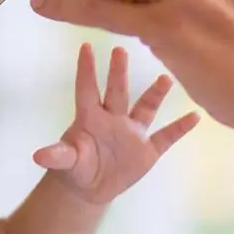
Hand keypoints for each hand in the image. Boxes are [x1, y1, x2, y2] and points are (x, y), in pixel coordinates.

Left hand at [33, 44, 198, 203]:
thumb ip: (57, 156)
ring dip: (155, 94)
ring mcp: (132, 133)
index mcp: (89, 118)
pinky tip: (194, 116)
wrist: (91, 187)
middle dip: (118, 73)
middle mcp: (112, 119)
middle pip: (116, 92)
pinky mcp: (147, 150)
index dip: (86, 70)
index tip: (85, 46)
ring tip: (165, 77)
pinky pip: (166, 136)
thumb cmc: (75, 167)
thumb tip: (38, 156)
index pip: (87, 90)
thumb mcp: (66, 162)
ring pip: (145, 108)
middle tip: (120, 49)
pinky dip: (179, 128)